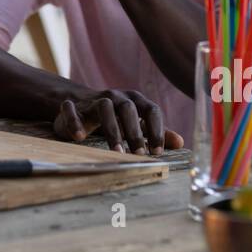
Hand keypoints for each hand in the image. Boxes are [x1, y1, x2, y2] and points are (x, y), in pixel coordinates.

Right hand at [52, 88, 184, 154]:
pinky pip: (72, 109)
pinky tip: (80, 138)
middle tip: (140, 155)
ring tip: (117, 152)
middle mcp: (116, 96)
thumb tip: (180, 142)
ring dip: (112, 130)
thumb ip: (155, 132)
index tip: (157, 152)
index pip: (151, 110)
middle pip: (128, 108)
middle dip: (135, 132)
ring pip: (104, 107)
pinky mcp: (72, 106)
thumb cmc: (114, 117)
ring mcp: (93, 99)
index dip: (156, 130)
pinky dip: (75, 122)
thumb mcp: (136, 123)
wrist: (80, 104)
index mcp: (134, 99)